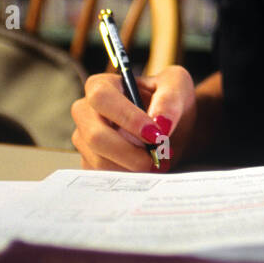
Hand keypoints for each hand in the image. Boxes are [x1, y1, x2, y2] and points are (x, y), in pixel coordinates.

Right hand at [72, 65, 196, 170]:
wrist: (173, 126)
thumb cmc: (170, 100)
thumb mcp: (177, 86)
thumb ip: (170, 98)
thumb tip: (160, 122)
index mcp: (102, 85)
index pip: (101, 97)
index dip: (126, 117)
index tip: (154, 134)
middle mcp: (86, 112)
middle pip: (95, 135)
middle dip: (129, 152)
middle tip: (156, 156)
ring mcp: (85, 139)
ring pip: (99, 161)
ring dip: (132, 166)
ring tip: (158, 161)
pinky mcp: (91, 162)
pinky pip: (103, 176)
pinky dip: (129, 177)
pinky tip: (148, 169)